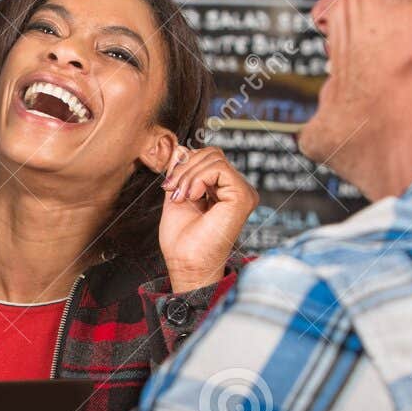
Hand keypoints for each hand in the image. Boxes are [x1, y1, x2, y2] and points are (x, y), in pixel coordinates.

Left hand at [157, 146, 258, 291]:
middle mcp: (236, 189)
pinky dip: (198, 179)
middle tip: (172, 190)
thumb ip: (181, 172)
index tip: (168, 186)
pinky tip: (193, 197)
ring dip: (188, 175)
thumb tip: (181, 148)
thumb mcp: (177, 195)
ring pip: (213, 158)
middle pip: (211, 153)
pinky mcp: (242, 196)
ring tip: (181, 197)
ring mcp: (242, 192)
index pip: (207, 157)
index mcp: (223, 189)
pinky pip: (219, 168)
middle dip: (184, 168)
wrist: (186, 262)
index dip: (184, 164)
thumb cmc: (182, 239)